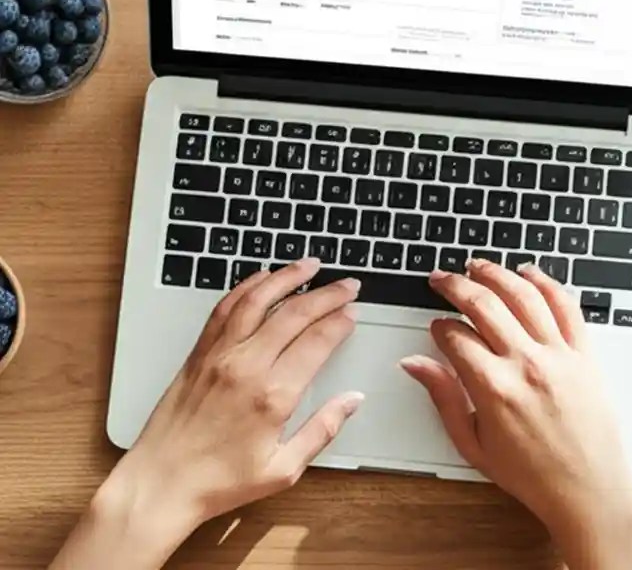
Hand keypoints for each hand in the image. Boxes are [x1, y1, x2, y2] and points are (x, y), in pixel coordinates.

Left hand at [52, 259, 363, 569]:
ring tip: (308, 264)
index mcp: (273, 396)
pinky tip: (262, 279)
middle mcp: (246, 367)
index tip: (353, 313)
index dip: (340, 322)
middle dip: (326, 294)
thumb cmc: (220, 482)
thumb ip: (323, 429)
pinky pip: (224, 309)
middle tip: (347, 285)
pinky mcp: (198, 355)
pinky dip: (246, 288)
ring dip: (286, 277)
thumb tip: (352, 400)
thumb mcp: (284, 468)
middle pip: (294, 314)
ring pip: (257, 300)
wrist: (160, 484)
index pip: (317, 342)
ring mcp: (218, 356)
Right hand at [400, 260, 631, 569]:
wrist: (587, 489)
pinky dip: (546, 283)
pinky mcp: (585, 354)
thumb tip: (414, 364)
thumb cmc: (532, 475)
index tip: (435, 325)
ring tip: (477, 266)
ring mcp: (559, 355)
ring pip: (524, 295)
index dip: (439, 327)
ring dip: (496, 273)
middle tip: (441, 278)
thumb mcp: (473, 445)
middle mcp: (527, 364)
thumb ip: (444, 398)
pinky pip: (566, 306)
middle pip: (484, 304)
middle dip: (455, 285)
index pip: (456, 337)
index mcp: (495, 389)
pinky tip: (529, 274)